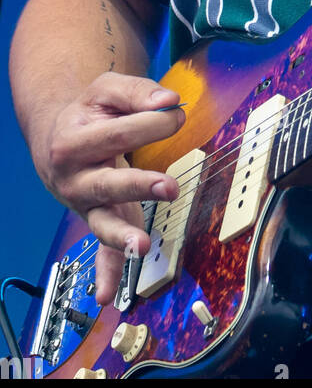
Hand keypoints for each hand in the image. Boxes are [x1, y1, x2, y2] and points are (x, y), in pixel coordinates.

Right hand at [35, 72, 186, 303]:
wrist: (57, 137)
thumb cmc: (90, 112)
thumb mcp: (105, 90)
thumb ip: (137, 92)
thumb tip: (169, 102)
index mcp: (73, 140)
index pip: (118, 133)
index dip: (152, 123)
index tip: (178, 113)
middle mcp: (74, 177)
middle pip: (108, 182)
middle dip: (139, 185)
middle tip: (169, 186)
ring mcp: (84, 204)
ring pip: (102, 221)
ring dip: (123, 236)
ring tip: (143, 243)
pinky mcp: (97, 220)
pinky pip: (100, 252)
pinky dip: (106, 274)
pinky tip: (108, 297)